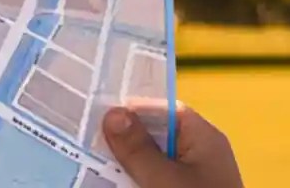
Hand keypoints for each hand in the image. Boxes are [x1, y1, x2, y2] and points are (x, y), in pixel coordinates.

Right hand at [103, 102, 243, 187]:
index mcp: (203, 139)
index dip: (133, 110)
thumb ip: (138, 149)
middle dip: (124, 141)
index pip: (164, 110)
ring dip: (126, 167)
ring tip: (89, 163)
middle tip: (85, 139)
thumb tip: (114, 113)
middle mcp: (200, 156)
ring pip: (152, 164)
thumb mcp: (163, 181)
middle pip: (156, 138)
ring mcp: (194, 180)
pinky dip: (136, 184)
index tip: (98, 112)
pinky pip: (156, 183)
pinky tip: (108, 183)